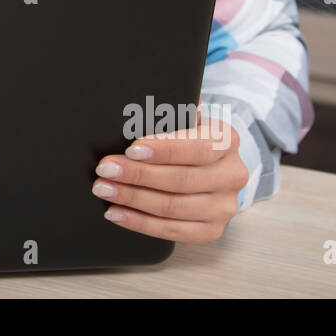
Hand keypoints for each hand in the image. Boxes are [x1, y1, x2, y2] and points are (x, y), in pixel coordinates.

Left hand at [91, 117, 248, 244]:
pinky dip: (139, 222)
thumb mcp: (183, 119)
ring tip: (104, 189)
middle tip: (105, 169)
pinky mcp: (211, 230)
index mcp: (227, 141)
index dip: (164, 150)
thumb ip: (169, 112)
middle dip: (137, 175)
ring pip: (173, 207)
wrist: (208, 168)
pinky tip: (116, 212)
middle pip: (182, 180)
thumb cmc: (186, 137)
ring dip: (133, 198)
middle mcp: (232, 175)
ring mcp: (224, 207)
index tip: (131, 149)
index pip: (198, 147)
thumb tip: (139, 104)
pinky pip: (172, 231)